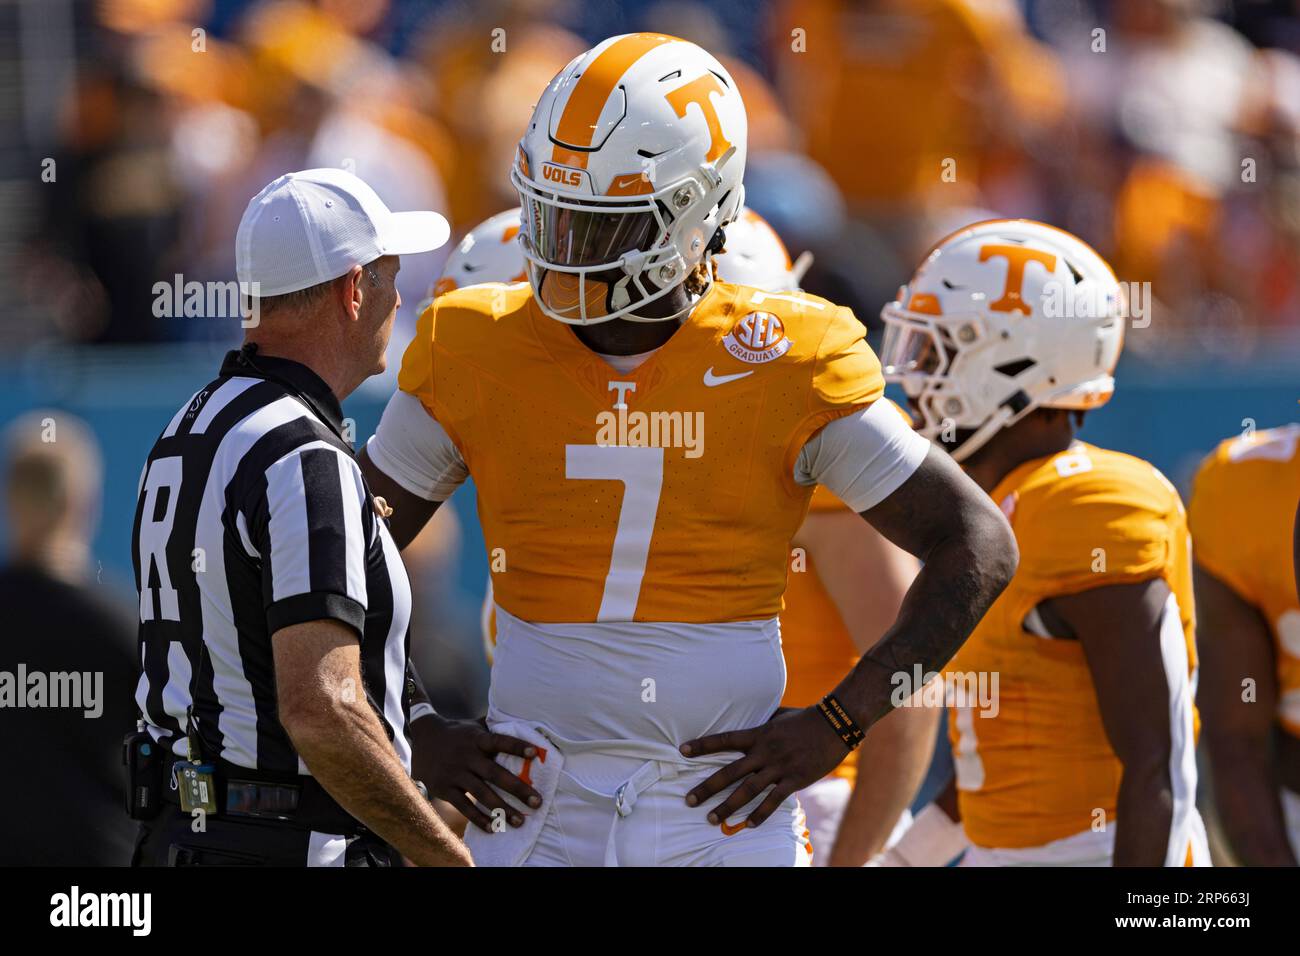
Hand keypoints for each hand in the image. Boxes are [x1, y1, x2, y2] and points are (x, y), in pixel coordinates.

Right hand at [410, 715, 541, 831]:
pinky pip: (463, 806)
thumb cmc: (459, 734)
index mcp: (477, 739)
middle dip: (517, 788)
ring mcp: (455, 773)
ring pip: (481, 793)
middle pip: (495, 773)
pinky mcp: (445, 789)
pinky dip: (478, 818)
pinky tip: (493, 828)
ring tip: (520, 821)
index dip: (516, 746)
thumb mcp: (474, 726)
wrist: (423, 738)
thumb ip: (495, 728)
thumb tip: (524, 725)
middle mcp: (467, 756)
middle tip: (537, 802)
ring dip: (502, 809)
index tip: (534, 753)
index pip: (499, 741)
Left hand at [679, 706, 849, 828]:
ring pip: (748, 790)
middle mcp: (765, 752)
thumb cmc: (804, 717)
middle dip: (707, 787)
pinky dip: (760, 814)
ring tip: (712, 819)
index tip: (682, 751)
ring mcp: (779, 767)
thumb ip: (760, 720)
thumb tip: (745, 715)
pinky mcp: (795, 780)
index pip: (724, 740)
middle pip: (730, 772)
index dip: (702, 745)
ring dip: (728, 806)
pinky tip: (748, 824)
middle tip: (689, 800)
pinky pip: (774, 800)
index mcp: (758, 734)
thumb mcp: (777, 714)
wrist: (834, 724)